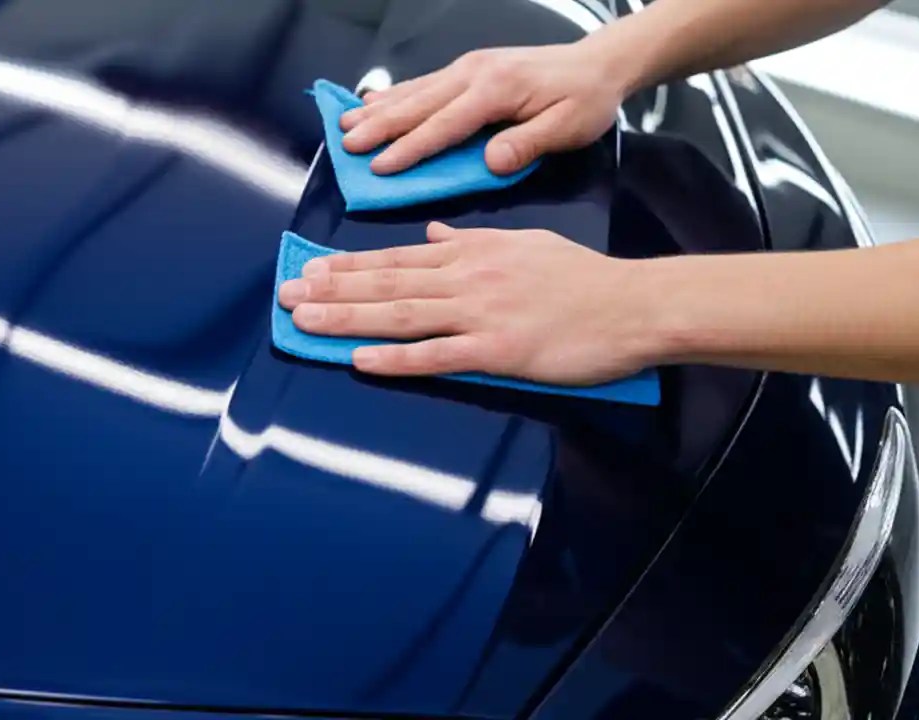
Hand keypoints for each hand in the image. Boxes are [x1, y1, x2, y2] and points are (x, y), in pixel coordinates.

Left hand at [276, 223, 665, 383]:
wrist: (631, 306)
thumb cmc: (582, 278)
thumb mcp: (525, 243)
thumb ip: (474, 240)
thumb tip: (436, 234)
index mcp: (473, 254)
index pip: (399, 258)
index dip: (351, 266)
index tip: (312, 270)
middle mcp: (467, 279)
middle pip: (388, 284)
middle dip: (332, 290)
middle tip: (287, 296)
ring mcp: (480, 315)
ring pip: (401, 315)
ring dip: (348, 319)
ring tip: (306, 322)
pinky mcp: (498, 351)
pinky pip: (437, 356)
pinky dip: (396, 358)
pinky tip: (361, 359)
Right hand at [339, 40, 625, 175]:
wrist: (597, 63)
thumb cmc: (584, 100)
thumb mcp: (567, 128)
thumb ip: (526, 145)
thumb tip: (489, 162)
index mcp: (495, 91)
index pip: (444, 126)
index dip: (410, 148)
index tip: (379, 167)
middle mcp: (474, 73)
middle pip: (418, 104)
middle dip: (379, 125)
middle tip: (345, 145)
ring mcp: (468, 67)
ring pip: (415, 91)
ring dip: (378, 109)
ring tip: (345, 124)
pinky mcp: (469, 68)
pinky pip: (424, 83)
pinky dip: (395, 94)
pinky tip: (372, 101)